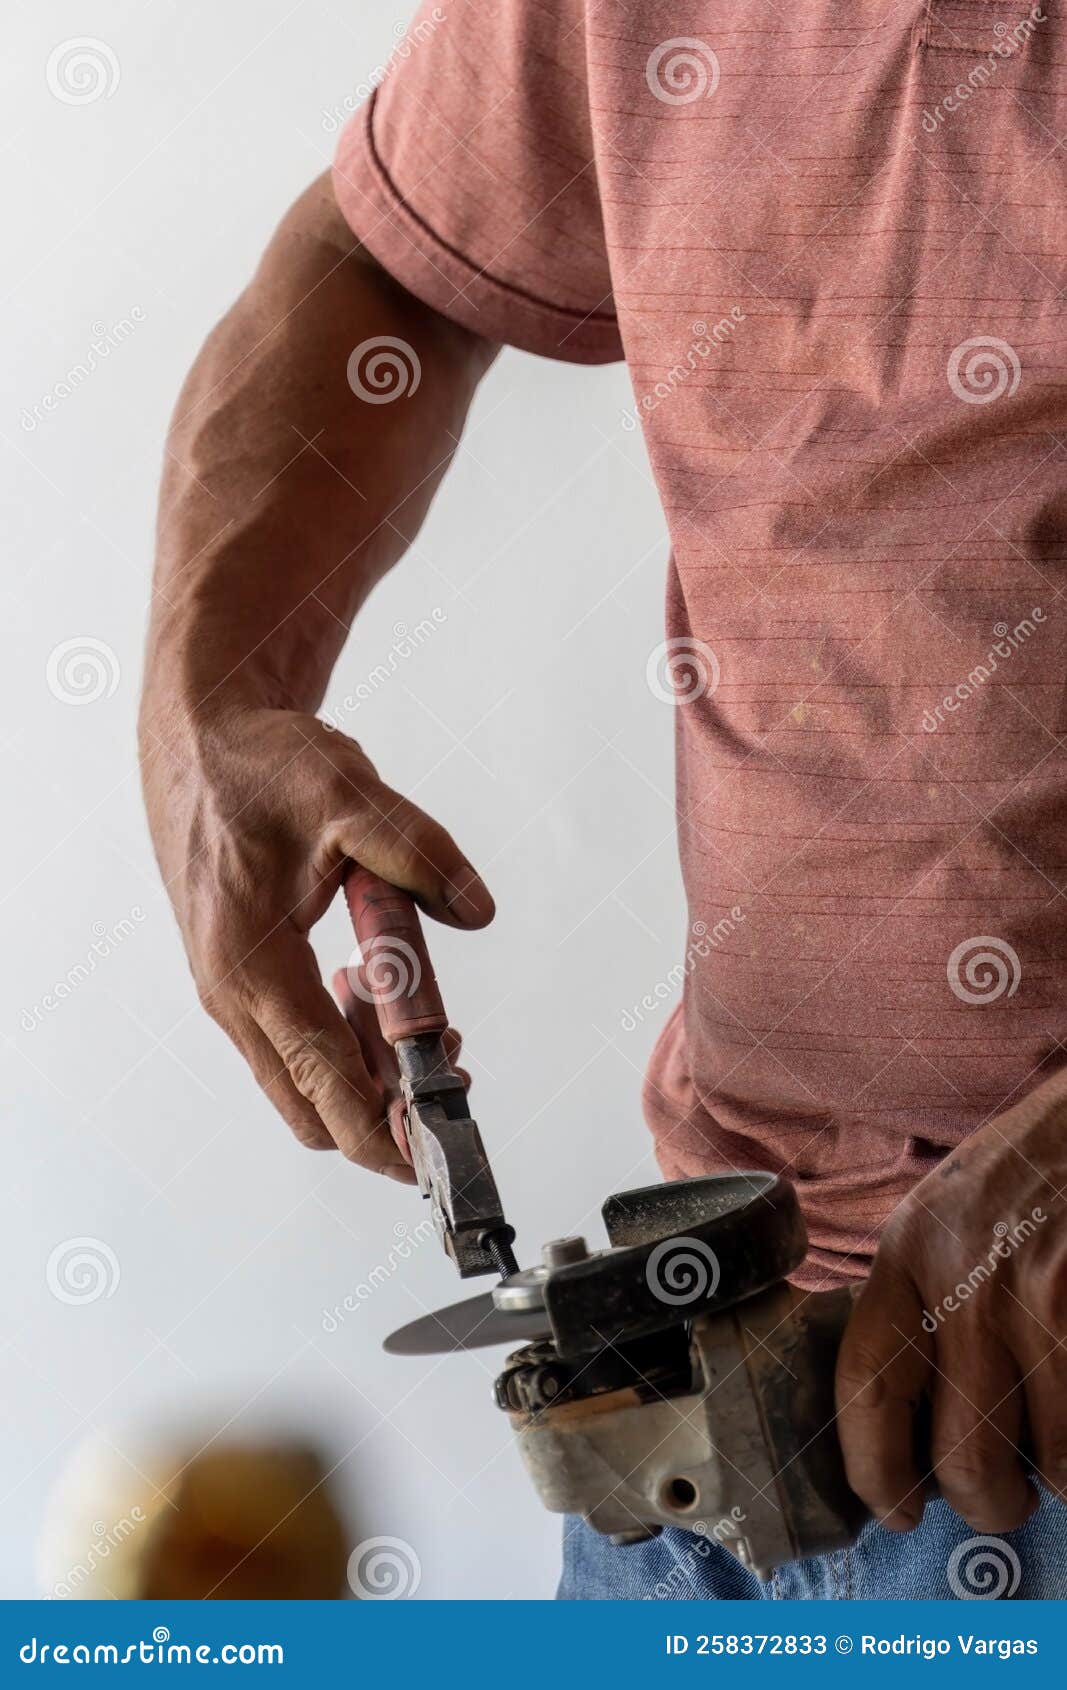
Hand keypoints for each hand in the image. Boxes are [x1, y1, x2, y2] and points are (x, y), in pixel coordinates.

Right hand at [140, 703, 493, 1176]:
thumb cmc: (262, 765)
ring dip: (366, 1071)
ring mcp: (230, 993)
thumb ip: (418, 852)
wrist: (201, 739)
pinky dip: (343, 1039)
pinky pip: (293, 1041)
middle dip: (385, 1112)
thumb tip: (476, 910)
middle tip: (450, 1073)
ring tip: (427, 1023)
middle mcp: (232, 996)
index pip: (325, 1084)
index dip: (382, 1133)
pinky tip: (376, 988)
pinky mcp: (239, 979)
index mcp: (252, 967)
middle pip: (312, 1106)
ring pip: (303, 1078)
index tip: (435, 1151)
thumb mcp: (349, 792)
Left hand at [835, 1078, 1065, 1532]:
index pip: (865, 1390)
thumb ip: (919, 1304)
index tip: (894, 1506)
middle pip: (963, 1456)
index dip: (874, 1471)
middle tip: (1001, 1492)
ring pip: (1051, 1466)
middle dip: (986, 1501)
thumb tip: (906, 1427)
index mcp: (911, 1252)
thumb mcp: (946, 1218)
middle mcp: (970, 1282)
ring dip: (1056, 1474)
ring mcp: (1046, 1302)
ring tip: (1055, 1436)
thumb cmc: (1030, 1175)